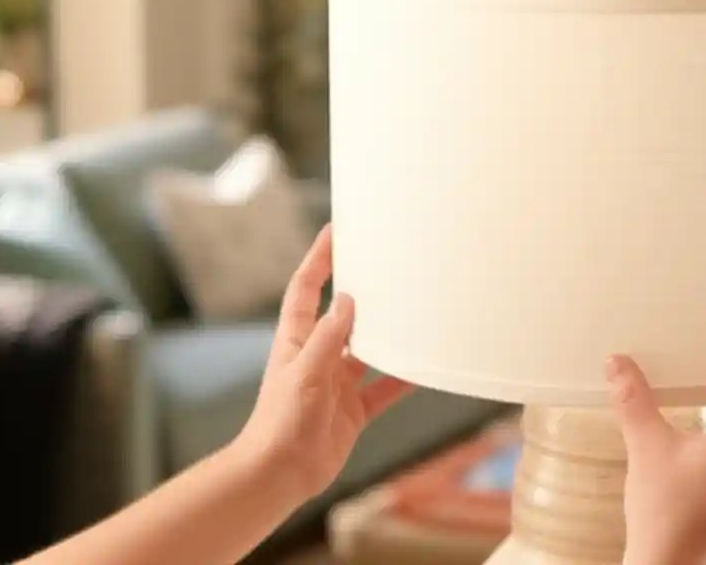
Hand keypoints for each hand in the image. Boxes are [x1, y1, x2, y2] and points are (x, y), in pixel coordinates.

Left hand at [234, 225, 412, 499]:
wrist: (280, 474)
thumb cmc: (280, 422)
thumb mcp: (305, 372)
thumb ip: (329, 338)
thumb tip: (349, 301)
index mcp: (296, 341)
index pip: (307, 289)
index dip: (319, 259)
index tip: (334, 231)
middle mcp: (317, 356)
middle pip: (342, 314)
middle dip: (361, 290)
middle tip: (384, 264)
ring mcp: (336, 383)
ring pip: (368, 350)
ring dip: (388, 335)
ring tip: (414, 311)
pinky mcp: (353, 410)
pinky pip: (384, 388)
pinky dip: (403, 378)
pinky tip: (425, 368)